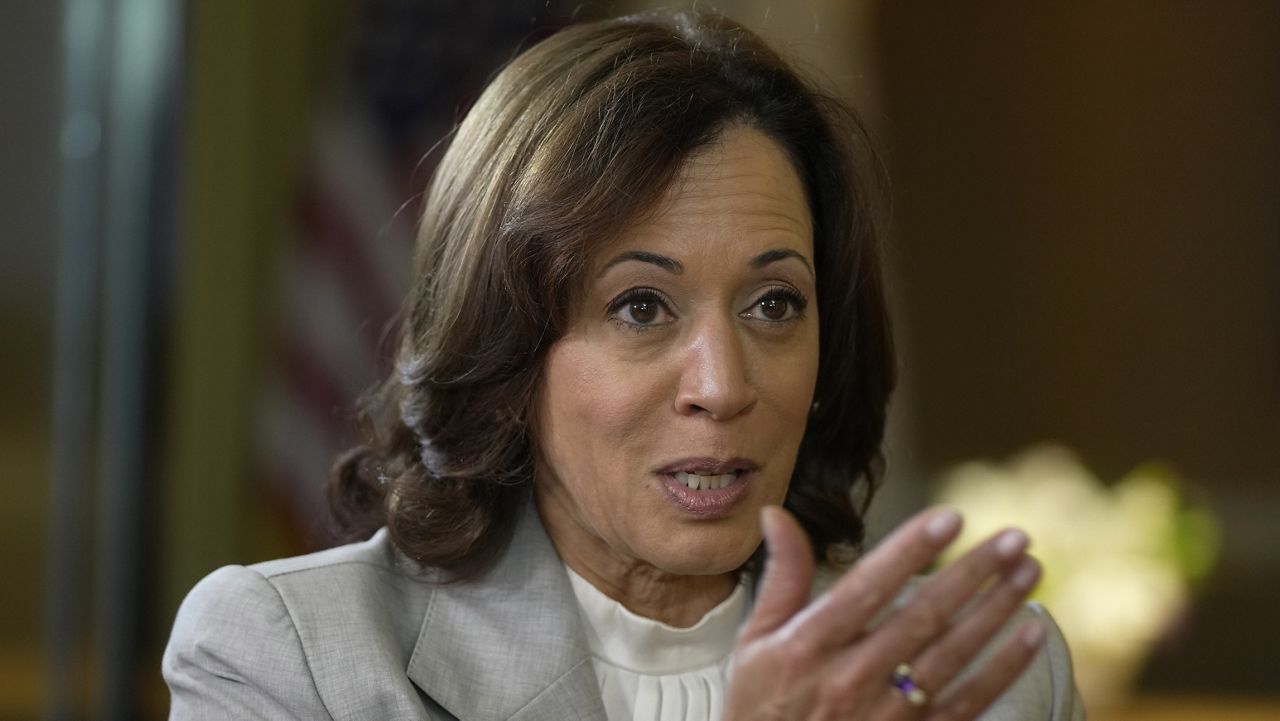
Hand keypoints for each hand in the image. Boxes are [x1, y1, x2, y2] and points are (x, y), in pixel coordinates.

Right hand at [724, 506, 1044, 719]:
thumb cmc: (760, 705)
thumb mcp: (755, 641)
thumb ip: (781, 578)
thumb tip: (777, 515)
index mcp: (809, 645)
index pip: (867, 587)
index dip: (910, 550)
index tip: (950, 517)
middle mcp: (849, 677)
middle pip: (922, 616)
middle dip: (973, 573)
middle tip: (1014, 538)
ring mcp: (884, 713)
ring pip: (952, 654)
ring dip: (996, 610)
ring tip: (1029, 571)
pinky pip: (967, 702)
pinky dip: (1003, 668)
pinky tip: (1029, 634)